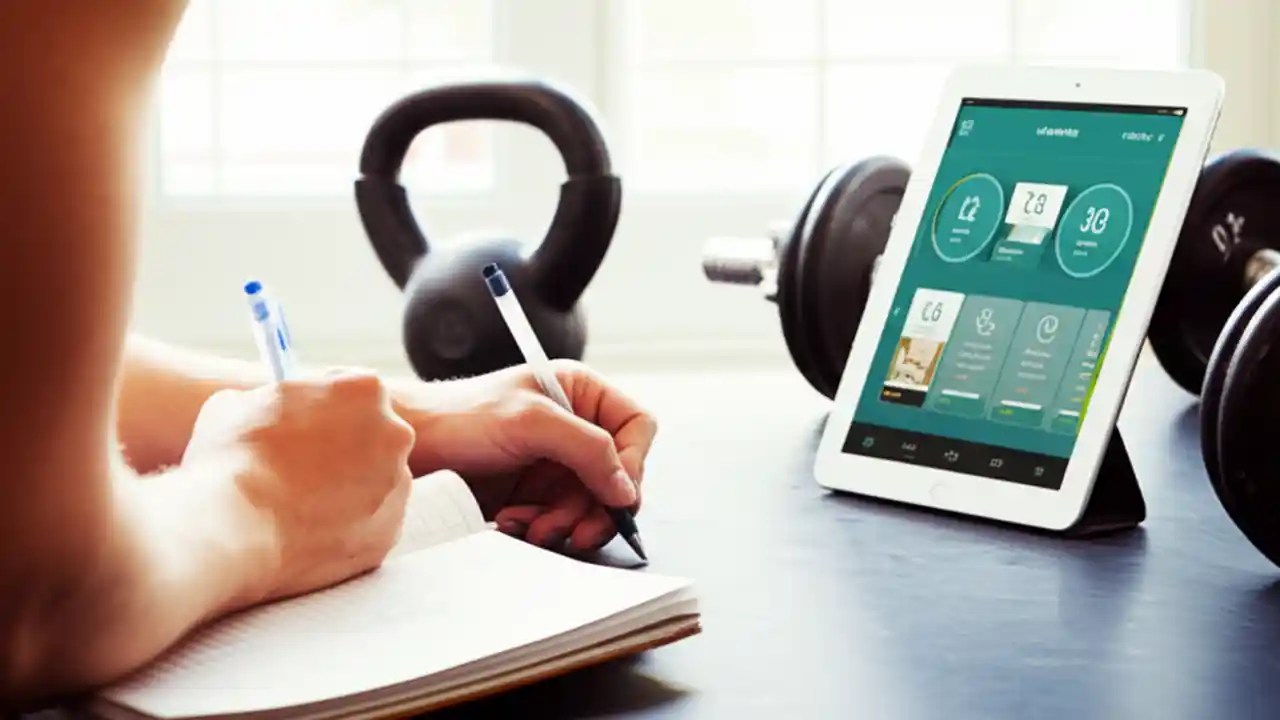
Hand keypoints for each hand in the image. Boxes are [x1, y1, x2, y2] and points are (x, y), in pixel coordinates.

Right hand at [181, 370, 414, 604]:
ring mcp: (396, 487)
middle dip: (345, 445)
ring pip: (375, 481)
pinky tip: (307, 532)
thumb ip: (266, 401)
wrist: (238, 532)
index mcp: (364, 391)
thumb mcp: (233, 405)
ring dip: (347, 488)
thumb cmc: (232, 459)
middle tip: (303, 463)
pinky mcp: (389, 534)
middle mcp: (394, 435)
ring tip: (297, 504)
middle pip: (375, 434)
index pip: (354, 387)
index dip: (326, 403)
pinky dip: (346, 527)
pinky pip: (370, 523)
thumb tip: (262, 410)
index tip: (307, 419)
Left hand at [394, 361, 656, 554]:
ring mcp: (556, 462)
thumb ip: (587, 448)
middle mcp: (574, 427)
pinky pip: (561, 520)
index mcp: (580, 393)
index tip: (614, 491)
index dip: (633, 462)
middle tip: (578, 532)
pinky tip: (514, 523)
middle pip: (618, 476)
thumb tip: (626, 489)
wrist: (408, 448)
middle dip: (596, 507)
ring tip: (533, 528)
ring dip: (566, 523)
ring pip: (591, 505)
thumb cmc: (460, 418)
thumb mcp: (530, 422)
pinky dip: (543, 527)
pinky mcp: (535, 494)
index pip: (636, 427)